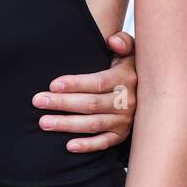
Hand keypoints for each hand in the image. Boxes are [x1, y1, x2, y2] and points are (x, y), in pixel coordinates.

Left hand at [32, 30, 135, 151]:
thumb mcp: (132, 49)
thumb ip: (122, 42)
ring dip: (67, 124)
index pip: (98, 83)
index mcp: (126, 79)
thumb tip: (112, 40)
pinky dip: (87, 146)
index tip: (53, 85)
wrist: (149, 90)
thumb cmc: (129, 66)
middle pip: (91, 104)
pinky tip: (68, 146)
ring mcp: (124, 120)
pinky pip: (104, 142)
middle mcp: (127, 101)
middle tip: (38, 101)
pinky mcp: (121, 134)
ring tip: (44, 122)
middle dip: (62, 103)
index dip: (75, 84)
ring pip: (93, 124)